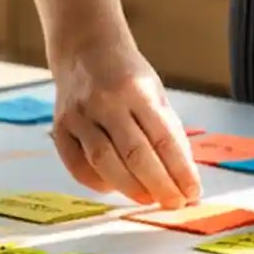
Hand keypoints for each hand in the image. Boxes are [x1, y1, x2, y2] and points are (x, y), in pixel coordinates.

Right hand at [50, 38, 200, 207]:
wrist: (84, 49)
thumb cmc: (126, 76)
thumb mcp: (155, 92)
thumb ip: (166, 131)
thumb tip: (183, 176)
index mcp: (137, 90)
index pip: (164, 138)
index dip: (180, 171)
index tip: (192, 193)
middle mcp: (107, 102)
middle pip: (135, 154)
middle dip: (159, 185)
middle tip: (174, 204)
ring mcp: (80, 115)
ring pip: (105, 162)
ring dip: (130, 189)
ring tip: (149, 200)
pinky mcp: (60, 128)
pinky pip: (78, 166)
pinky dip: (98, 183)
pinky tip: (114, 188)